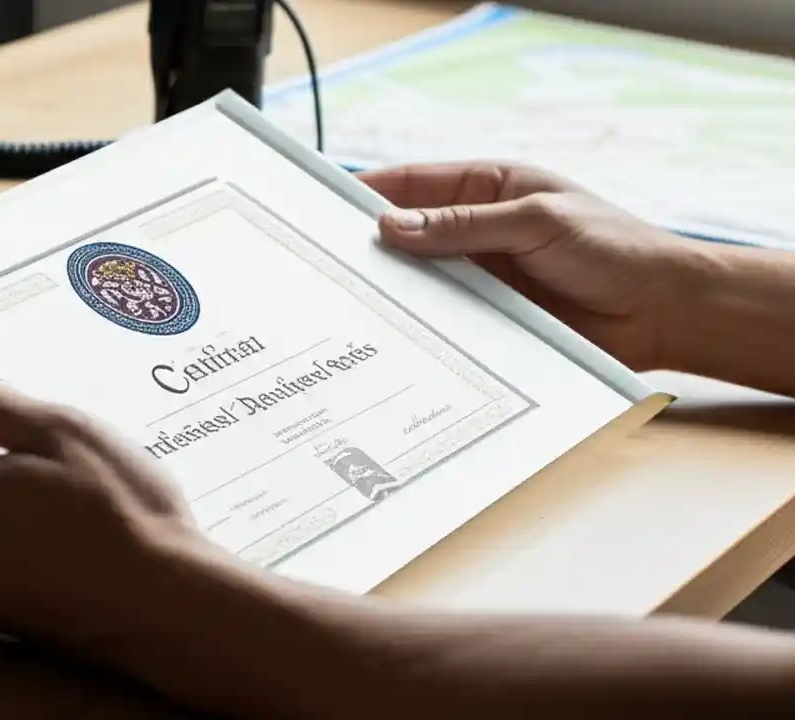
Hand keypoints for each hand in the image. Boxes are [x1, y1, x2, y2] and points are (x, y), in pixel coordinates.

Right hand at [360, 162, 703, 370]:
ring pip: (421, 282)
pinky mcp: (488, 321)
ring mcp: (481, 278)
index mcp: (490, 188)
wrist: (663, 311)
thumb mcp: (537, 221)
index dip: (371, 191)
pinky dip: (420, 326)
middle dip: (372, 246)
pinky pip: (444, 321)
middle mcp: (478, 233)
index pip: (416, 183)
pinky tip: (396, 334)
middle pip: (409, 235)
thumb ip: (464, 224)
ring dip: (395, 290)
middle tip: (329, 261)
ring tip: (353, 301)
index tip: (328, 206)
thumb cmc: (614, 248)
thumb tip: (394, 226)